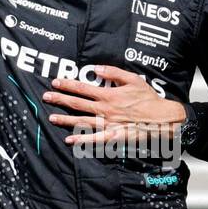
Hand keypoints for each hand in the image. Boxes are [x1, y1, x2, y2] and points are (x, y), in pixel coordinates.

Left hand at [43, 64, 185, 145]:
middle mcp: (105, 109)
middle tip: (46, 97)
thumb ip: (113, 72)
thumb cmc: (148, 99)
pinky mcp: (113, 136)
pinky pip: (94, 139)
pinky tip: (69, 140)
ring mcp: (107, 124)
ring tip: (51, 118)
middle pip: (77, 104)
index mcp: (109, 94)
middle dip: (60, 99)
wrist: (161, 119)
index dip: (67, 84)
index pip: (83, 88)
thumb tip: (96, 68)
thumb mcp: (133, 79)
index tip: (55, 82)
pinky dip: (81, 140)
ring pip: (81, 121)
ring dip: (65, 119)